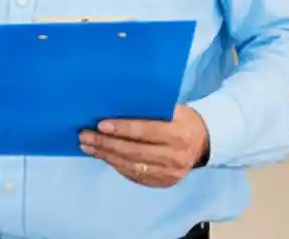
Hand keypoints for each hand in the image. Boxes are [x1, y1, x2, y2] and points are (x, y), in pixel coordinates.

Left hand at [79, 105, 209, 187]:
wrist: (203, 142)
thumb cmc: (180, 119)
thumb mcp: (172, 109)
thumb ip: (148, 109)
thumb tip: (112, 105)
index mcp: (179, 133)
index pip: (147, 131)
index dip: (123, 128)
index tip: (100, 125)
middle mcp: (176, 156)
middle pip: (135, 151)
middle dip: (107, 144)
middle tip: (85, 136)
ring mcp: (171, 173)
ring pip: (132, 166)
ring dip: (106, 156)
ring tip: (88, 146)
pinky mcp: (164, 182)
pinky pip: (135, 176)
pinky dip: (116, 165)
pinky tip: (103, 156)